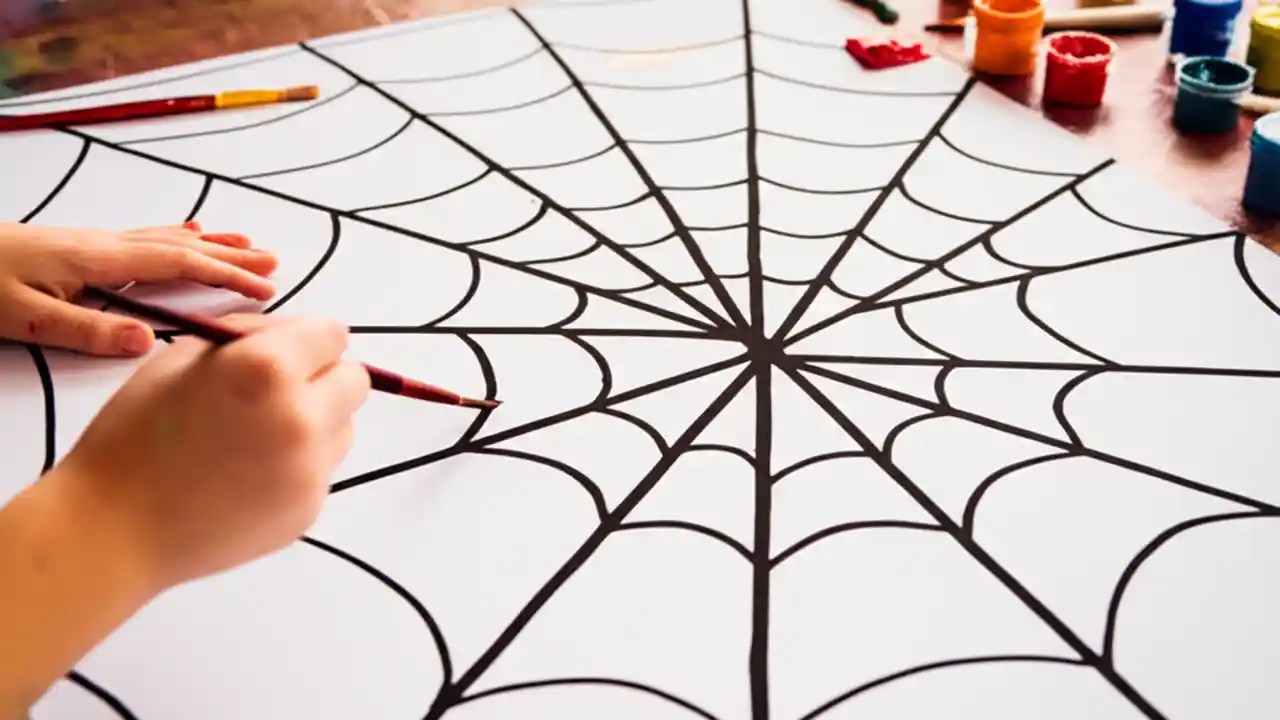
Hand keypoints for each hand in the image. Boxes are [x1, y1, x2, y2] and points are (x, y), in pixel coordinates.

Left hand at [0, 220, 277, 356]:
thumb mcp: (23, 319)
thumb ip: (86, 329)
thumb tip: (147, 340)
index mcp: (97, 261)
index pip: (177, 266)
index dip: (225, 276)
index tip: (264, 289)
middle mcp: (102, 246)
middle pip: (181, 247)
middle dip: (231, 257)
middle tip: (274, 263)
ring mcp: (91, 244)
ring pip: (166, 239)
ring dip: (211, 245)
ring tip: (247, 247)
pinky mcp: (78, 248)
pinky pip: (145, 239)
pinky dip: (176, 237)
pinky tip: (185, 233)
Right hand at [52, 314, 369, 588]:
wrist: (114, 528)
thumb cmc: (135, 436)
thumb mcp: (182, 358)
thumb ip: (249, 338)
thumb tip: (292, 335)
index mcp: (267, 368)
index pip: (333, 334)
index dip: (308, 339)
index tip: (289, 350)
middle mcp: (301, 417)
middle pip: (355, 380)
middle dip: (323, 378)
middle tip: (278, 391)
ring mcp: (311, 469)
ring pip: (344, 426)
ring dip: (317, 421)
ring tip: (256, 435)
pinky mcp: (309, 509)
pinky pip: (323, 469)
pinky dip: (300, 463)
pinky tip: (250, 471)